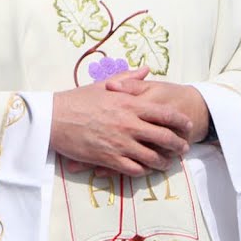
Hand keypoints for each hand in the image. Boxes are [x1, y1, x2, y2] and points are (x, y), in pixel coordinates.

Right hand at [50, 67, 192, 177]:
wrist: (52, 119)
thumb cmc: (75, 100)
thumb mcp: (101, 86)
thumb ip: (127, 79)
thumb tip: (146, 69)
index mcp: (129, 104)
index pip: (166, 114)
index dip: (181, 122)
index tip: (188, 126)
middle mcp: (129, 124)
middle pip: (166, 138)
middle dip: (179, 146)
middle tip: (182, 149)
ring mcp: (120, 143)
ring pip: (153, 157)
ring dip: (163, 162)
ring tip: (166, 163)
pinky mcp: (109, 158)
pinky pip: (135, 169)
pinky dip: (143, 170)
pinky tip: (143, 169)